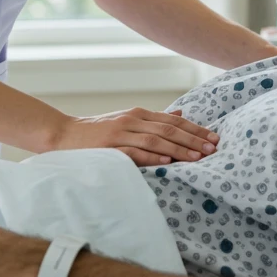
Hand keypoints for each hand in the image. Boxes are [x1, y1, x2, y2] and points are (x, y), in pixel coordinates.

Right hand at [54, 108, 218, 166]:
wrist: (63, 134)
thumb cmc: (98, 131)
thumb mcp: (128, 121)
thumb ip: (154, 120)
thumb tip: (181, 115)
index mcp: (138, 114)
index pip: (173, 121)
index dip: (194, 129)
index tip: (213, 138)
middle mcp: (132, 121)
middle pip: (168, 130)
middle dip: (193, 140)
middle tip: (212, 149)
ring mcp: (119, 134)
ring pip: (155, 140)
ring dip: (178, 149)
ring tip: (197, 158)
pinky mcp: (108, 148)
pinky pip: (133, 152)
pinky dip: (151, 157)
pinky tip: (166, 162)